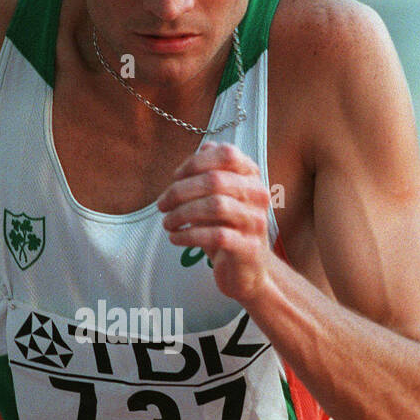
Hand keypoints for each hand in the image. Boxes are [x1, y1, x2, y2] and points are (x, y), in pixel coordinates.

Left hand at [157, 142, 275, 305]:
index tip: (175, 178)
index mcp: (252, 177)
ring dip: (182, 213)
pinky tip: (175, 238)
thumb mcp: (220, 198)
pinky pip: (215, 236)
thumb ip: (213, 172)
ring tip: (167, 223)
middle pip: (215, 180)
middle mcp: (258, 196)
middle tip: (161, 205)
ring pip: (215, 206)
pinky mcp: (248, 248)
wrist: (247, 272)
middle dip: (180, 191)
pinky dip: (189, 235)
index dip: (195, 162)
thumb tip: (205, 147)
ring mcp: (255, 222)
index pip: (226, 154)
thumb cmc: (228, 230)